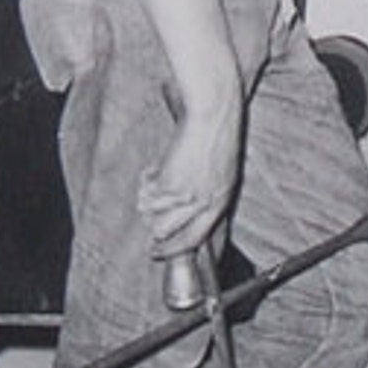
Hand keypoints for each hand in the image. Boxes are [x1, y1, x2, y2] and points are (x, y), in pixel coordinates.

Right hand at [139, 101, 240, 258]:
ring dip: (149, 199)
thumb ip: (206, 192)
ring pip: (152, 214)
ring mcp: (187, 195)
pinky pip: (146, 192)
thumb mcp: (219, 170)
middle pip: (167, 234)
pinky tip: (157, 167)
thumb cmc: (217, 136)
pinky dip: (148, 179)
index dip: (173, 249)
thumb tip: (183, 210)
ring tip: (156, 181)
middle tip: (151, 218)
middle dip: (155, 230)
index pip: (196, 238)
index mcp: (221, 200)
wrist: (212, 115)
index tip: (156, 252)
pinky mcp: (170, 183)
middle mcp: (205, 203)